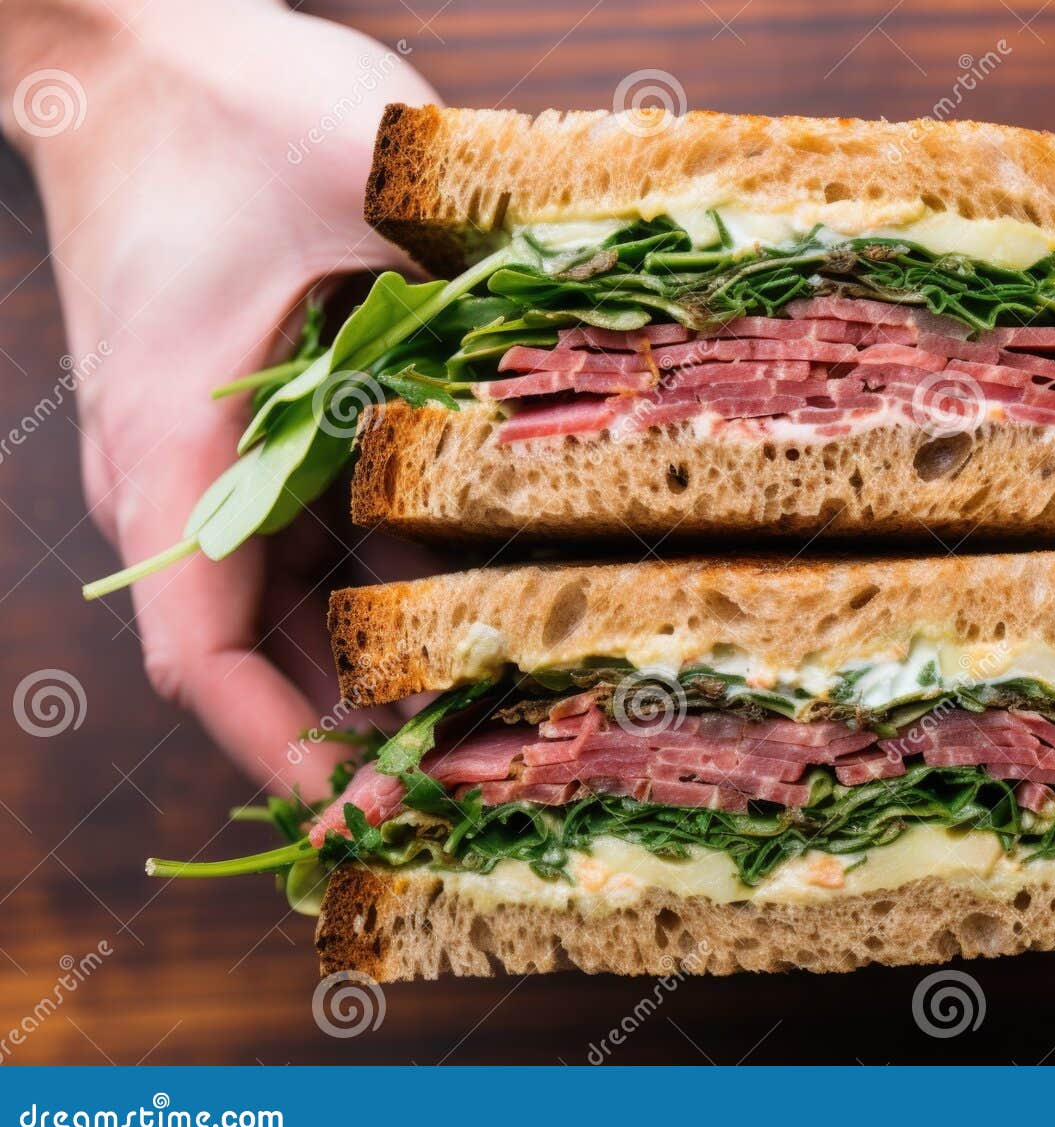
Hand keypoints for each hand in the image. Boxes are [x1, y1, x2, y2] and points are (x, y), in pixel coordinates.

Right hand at [1, 0, 437, 793]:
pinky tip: (479, 608)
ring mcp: (225, 460)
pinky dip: (390, 588)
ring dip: (386, 668)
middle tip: (485, 777)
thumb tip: (605, 358)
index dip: (285, 752)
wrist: (138, 51)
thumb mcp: (363, 186)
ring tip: (500, 718)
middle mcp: (189, 483)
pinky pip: (324, 540)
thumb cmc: (224, 113)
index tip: (372, 812)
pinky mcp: (262, 429)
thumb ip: (476, 279)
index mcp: (173, 456)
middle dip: (362, 732)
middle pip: (266, 658)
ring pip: (303, 608)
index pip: (202, 659)